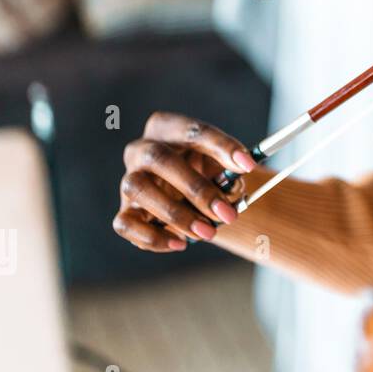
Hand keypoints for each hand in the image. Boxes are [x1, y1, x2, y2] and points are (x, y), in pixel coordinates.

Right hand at [113, 112, 256, 251]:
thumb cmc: (204, 169)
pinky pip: (125, 224)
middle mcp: (141, 150)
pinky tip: (180, 243)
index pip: (193, 131)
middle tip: (227, 214)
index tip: (248, 165)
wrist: (188, 192)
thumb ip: (228, 167)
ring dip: (175, 214)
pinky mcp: (124, 210)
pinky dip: (152, 236)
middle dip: (196, 189)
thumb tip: (236, 180)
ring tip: (207, 232)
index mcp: (167, 128)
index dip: (222, 146)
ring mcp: (128, 180)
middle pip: (159, 159)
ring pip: (138, 189)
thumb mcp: (220, 162)